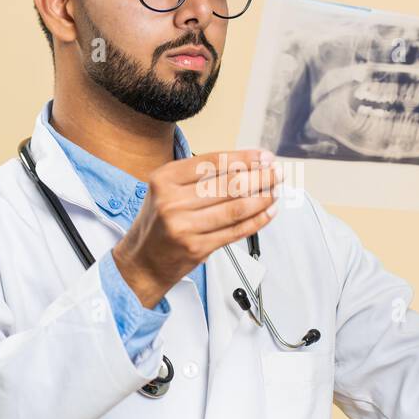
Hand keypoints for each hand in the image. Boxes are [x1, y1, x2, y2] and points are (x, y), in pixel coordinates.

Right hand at [113, 149, 280, 307]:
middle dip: (260, 176)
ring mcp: (184, 226)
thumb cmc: (158, 224)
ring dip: (262, 198)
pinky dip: (257, 221)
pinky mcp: (197, 248)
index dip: (244, 158)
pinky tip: (267, 212)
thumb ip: (199, 178)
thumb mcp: (167, 191)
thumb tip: (244, 165)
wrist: (142, 262)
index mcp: (165, 179)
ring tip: (275, 190)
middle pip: (228, 184)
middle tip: (276, 172)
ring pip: (235, 208)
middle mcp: (172, 201)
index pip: (213, 162)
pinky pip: (235, 231)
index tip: (263, 157)